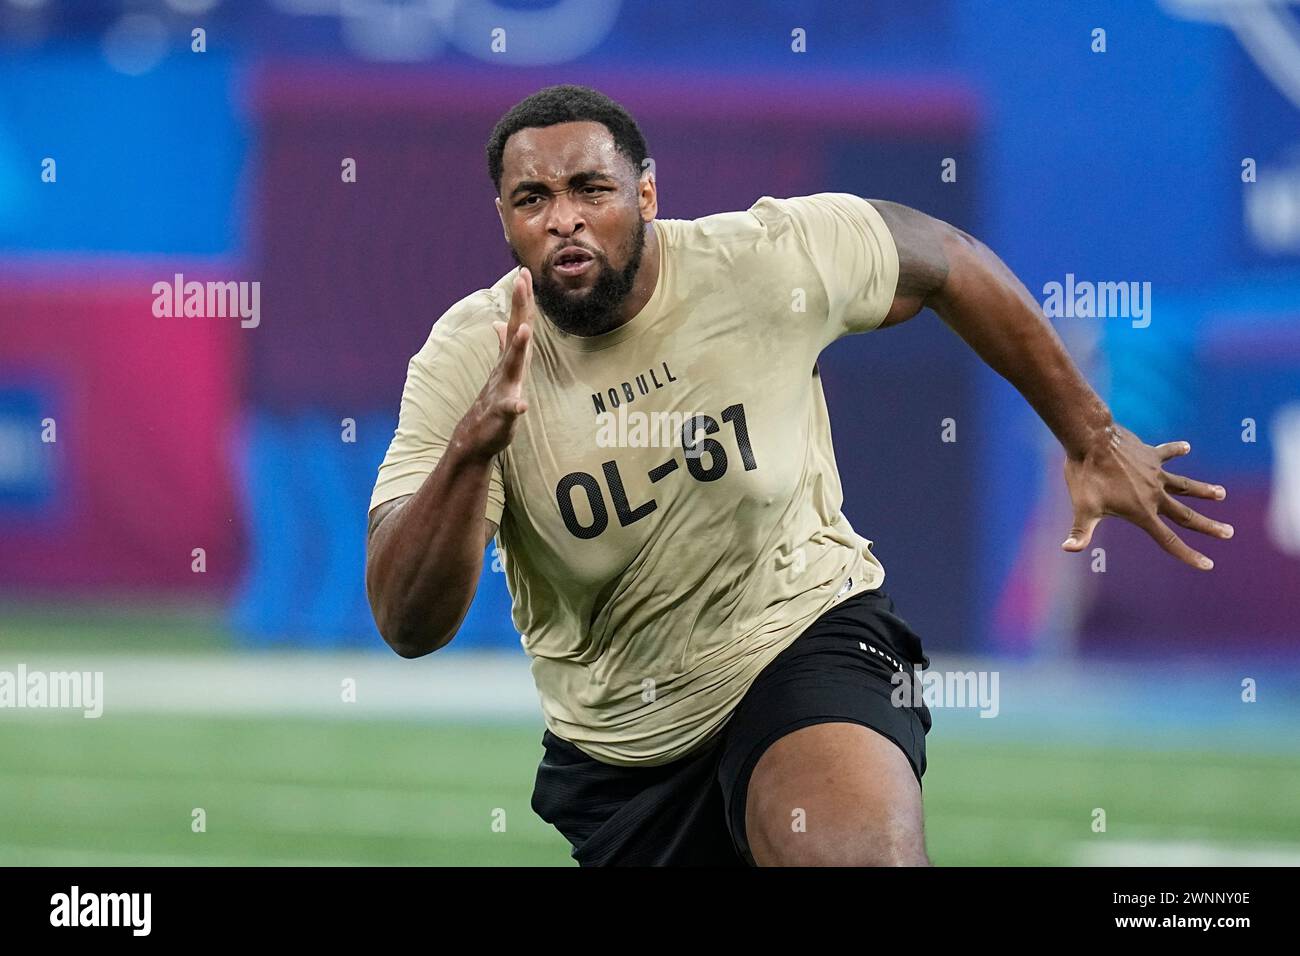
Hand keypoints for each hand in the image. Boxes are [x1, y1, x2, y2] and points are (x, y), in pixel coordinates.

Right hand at [457, 269, 534, 459]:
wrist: (477, 435)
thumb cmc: (495, 401)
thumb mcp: (503, 369)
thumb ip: (504, 345)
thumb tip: (500, 323)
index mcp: (510, 359)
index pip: (518, 323)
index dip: (522, 298)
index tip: (523, 271)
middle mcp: (506, 369)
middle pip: (515, 333)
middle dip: (520, 307)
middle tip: (521, 279)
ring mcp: (503, 389)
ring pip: (512, 366)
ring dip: (518, 348)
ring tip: (524, 329)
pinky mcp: (503, 414)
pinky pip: (509, 409)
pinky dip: (515, 405)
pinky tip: (521, 404)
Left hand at [1060, 423, 1232, 569]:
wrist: (1092, 440)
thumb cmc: (1086, 476)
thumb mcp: (1082, 508)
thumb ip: (1079, 532)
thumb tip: (1067, 549)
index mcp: (1141, 511)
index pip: (1168, 540)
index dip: (1188, 554)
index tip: (1207, 565)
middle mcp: (1154, 494)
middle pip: (1186, 515)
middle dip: (1208, 526)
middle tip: (1229, 533)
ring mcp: (1155, 473)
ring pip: (1185, 485)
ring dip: (1203, 490)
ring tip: (1222, 494)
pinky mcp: (1150, 455)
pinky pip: (1167, 454)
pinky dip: (1176, 450)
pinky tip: (1186, 447)